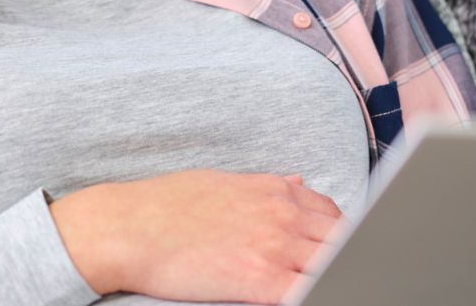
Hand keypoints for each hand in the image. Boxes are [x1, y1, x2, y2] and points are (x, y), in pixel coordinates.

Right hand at [48, 168, 346, 303]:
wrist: (129, 227)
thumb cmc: (166, 205)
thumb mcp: (222, 181)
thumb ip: (266, 186)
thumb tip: (297, 184)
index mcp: (275, 190)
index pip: (333, 213)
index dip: (340, 235)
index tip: (336, 249)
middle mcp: (282, 214)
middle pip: (343, 239)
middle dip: (346, 256)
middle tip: (340, 271)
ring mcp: (275, 248)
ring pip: (334, 265)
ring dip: (336, 275)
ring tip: (338, 284)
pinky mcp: (260, 282)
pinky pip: (307, 292)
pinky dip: (316, 293)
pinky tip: (314, 295)